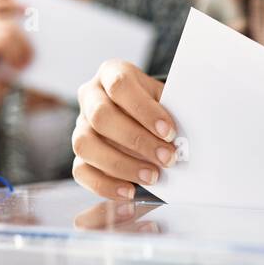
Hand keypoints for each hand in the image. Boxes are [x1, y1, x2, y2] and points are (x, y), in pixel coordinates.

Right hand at [0, 0, 31, 116]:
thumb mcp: (10, 56)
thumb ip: (15, 39)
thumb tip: (38, 26)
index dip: (12, 2)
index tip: (30, 9)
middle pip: (5, 18)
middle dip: (23, 35)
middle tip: (34, 53)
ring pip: (8, 31)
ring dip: (22, 48)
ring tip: (26, 64)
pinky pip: (3, 41)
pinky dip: (15, 54)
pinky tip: (17, 68)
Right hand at [72, 60, 177, 199]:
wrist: (140, 114)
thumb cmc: (155, 105)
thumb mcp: (165, 97)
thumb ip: (172, 111)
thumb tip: (185, 139)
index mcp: (111, 73)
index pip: (121, 86)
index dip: (145, 111)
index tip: (169, 132)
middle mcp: (90, 96)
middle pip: (101, 117)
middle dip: (137, 141)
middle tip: (166, 159)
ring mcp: (80, 125)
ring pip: (85, 145)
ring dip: (121, 165)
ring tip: (152, 177)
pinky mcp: (79, 153)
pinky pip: (81, 171)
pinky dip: (106, 185)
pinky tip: (130, 191)